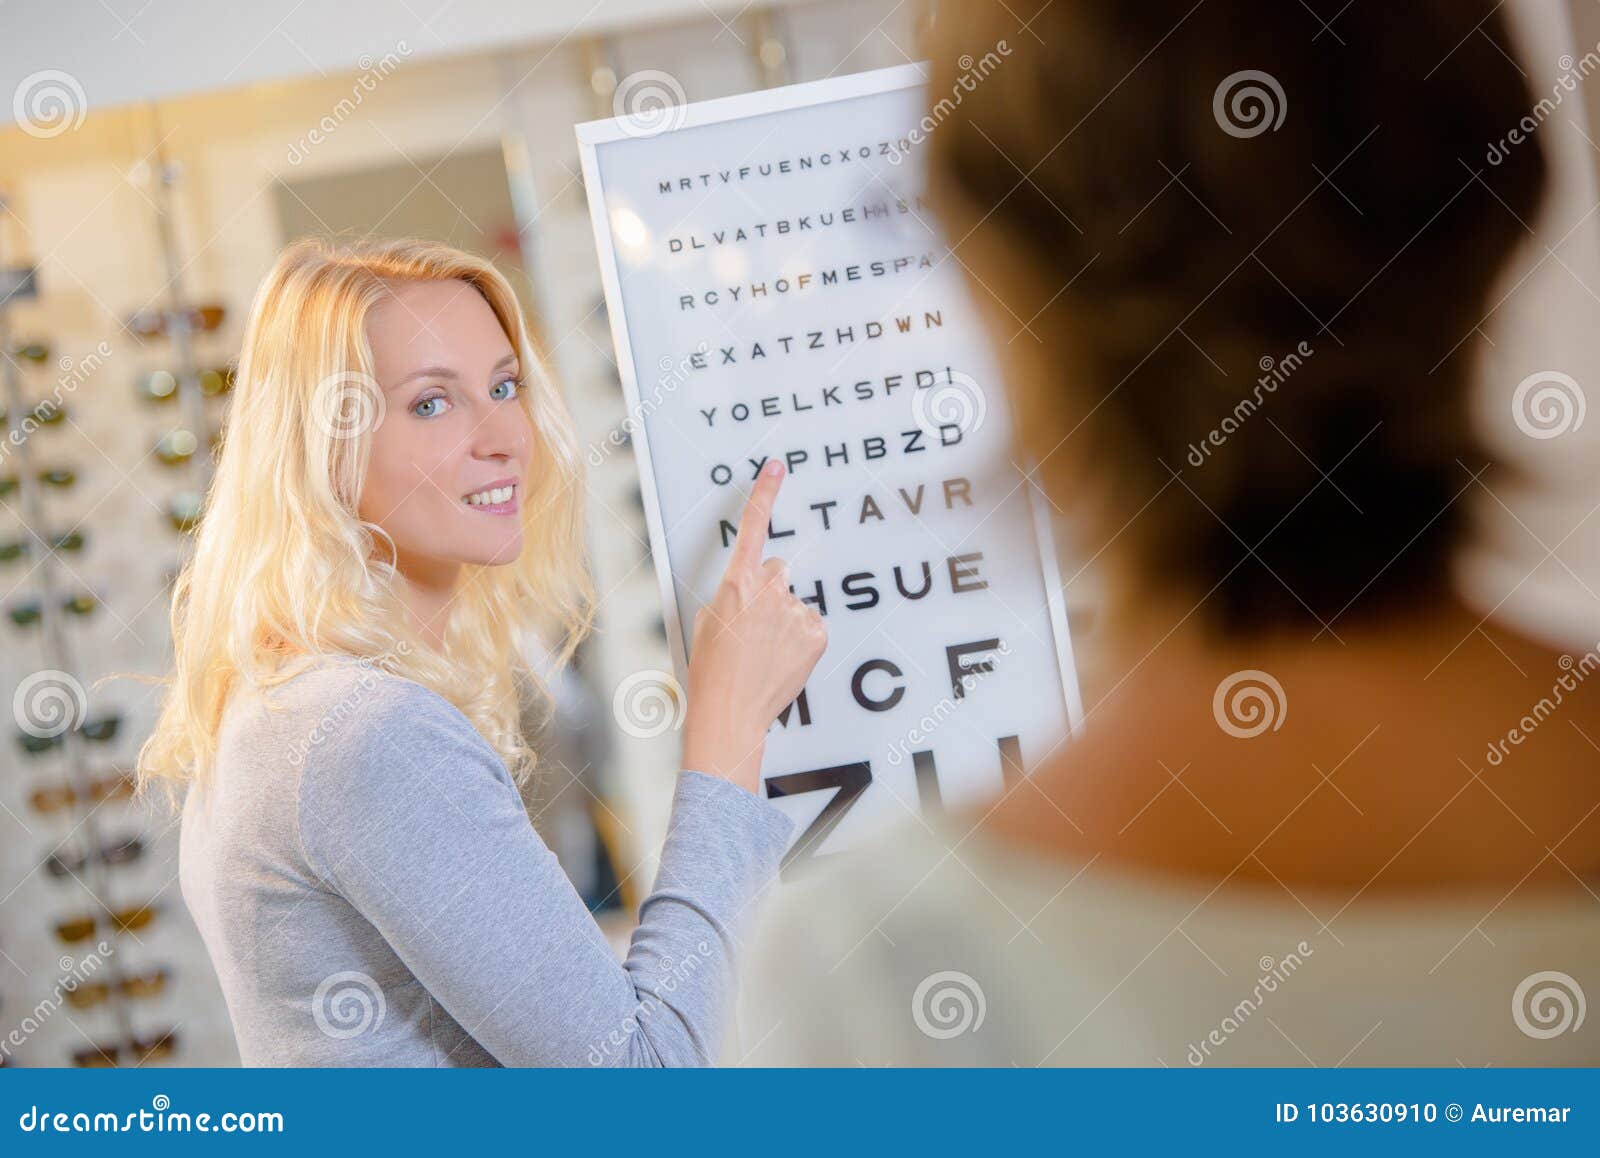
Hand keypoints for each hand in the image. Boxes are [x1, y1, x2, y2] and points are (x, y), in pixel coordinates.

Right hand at [681, 459, 827, 792]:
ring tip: (764, 652)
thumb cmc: (711, 670)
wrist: (730, 711)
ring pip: (794, 603)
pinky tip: (781, 658)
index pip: (753, 526)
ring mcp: (796, 612)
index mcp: (738, 583)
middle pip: (778, 572)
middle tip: (753, 625)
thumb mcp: (708, 620)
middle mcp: (771, 592)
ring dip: (783, 620)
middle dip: (768, 591)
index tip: (775, 467)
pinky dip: (799, 638)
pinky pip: (810, 623)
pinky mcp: (816, 633)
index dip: (764, 492)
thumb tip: (754, 589)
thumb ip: (735, 593)